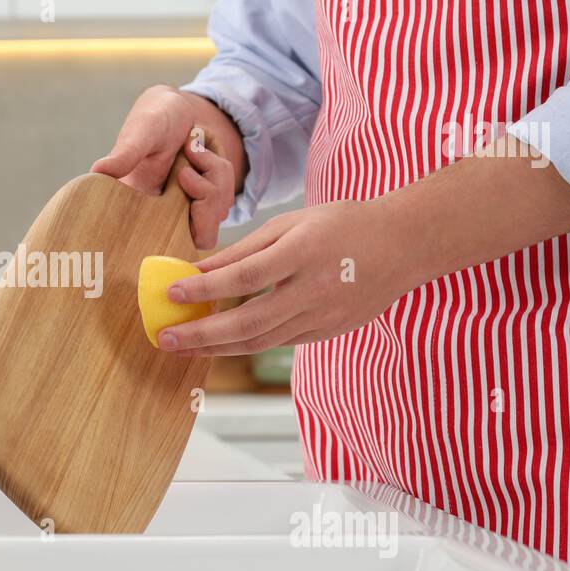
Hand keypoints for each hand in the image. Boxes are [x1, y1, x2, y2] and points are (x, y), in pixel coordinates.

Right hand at [91, 85, 244, 249]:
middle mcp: (168, 218)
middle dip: (209, 194)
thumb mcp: (140, 133)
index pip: (171, 246)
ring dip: (215, 172)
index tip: (184, 175)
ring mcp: (190, 211)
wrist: (173, 109)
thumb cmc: (151, 119)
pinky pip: (227, 196)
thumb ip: (125, 155)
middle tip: (192, 155)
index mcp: (144, 212)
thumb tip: (96, 171)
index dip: (190, 225)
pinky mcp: (206, 201)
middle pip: (204, 236)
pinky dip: (221, 169)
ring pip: (219, 211)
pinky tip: (202, 152)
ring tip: (192, 147)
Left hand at [155, 200, 420, 354]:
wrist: (404, 246)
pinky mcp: (328, 332)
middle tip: (165, 338)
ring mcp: (323, 316)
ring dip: (217, 347)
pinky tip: (220, 343)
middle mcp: (312, 290)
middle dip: (201, 334)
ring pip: (260, 341)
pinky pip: (279, 342)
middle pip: (248, 322)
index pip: (244, 277)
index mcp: (302, 253)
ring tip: (184, 347)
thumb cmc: (342, 225)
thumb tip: (198, 269)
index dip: (204, 289)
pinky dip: (245, 345)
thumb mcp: (291, 223)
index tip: (172, 293)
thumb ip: (244, 249)